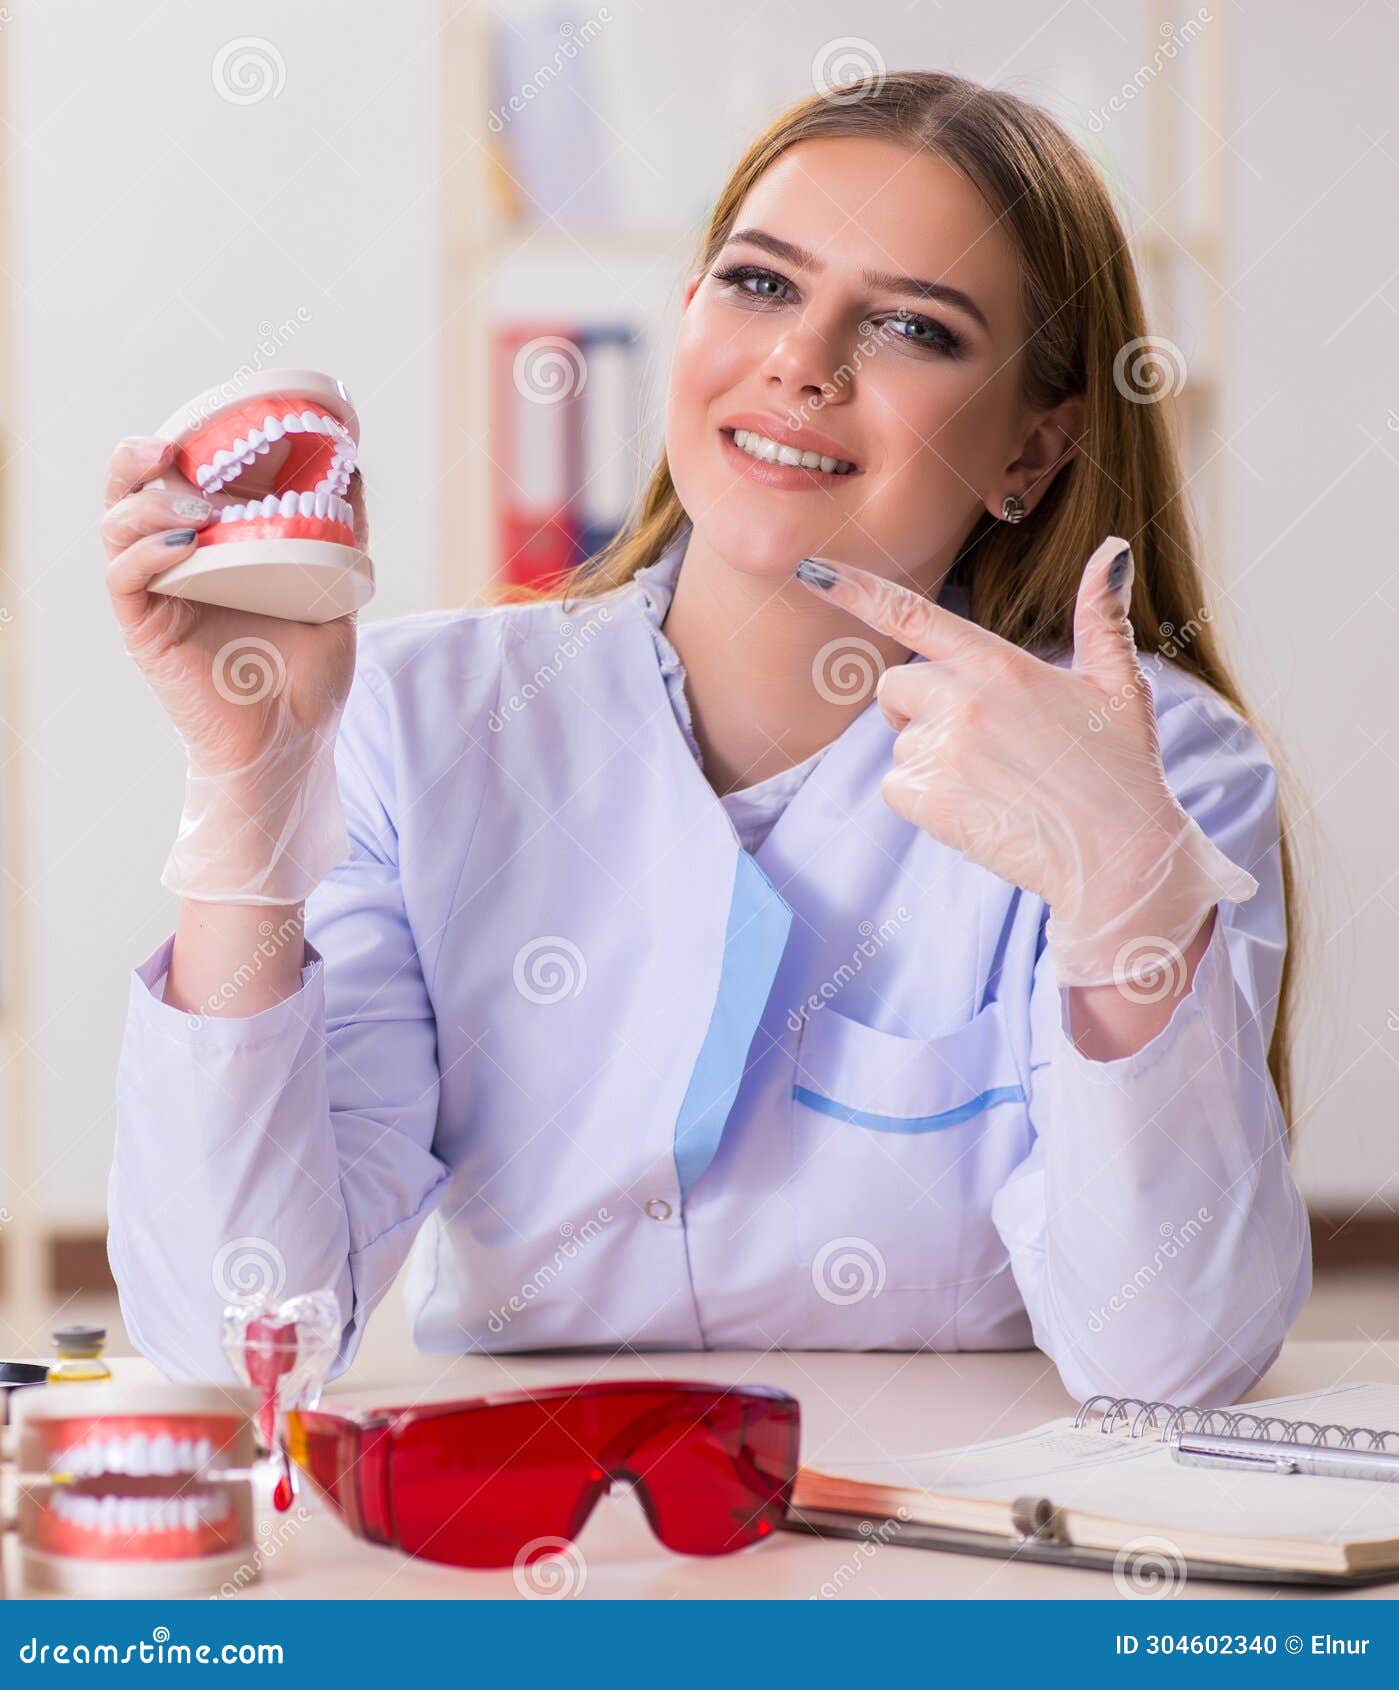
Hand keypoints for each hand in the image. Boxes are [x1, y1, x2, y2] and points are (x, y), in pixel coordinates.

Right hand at [101, 434, 366, 902]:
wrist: (294, 742)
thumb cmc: (307, 672)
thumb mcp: (334, 590)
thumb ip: (340, 533)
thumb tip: (353, 469)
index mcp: (213, 543)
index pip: (183, 476)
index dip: (188, 442)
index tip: (219, 421)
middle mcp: (175, 559)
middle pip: (132, 489)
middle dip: (143, 457)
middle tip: (174, 447)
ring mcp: (157, 591)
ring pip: (119, 525)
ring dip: (149, 503)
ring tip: (195, 506)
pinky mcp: (144, 628)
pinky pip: (126, 577)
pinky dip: (146, 552)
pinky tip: (181, 545)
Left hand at [794, 536, 1258, 985]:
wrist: (1117, 855)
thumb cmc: (1121, 768)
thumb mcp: (1119, 683)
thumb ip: (1100, 615)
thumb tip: (1112, 548)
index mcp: (999, 664)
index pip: (913, 615)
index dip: (857, 590)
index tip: (811, 571)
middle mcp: (963, 700)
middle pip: (895, 688)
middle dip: (916, 708)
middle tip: (971, 737)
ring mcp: (944, 751)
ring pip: (900, 742)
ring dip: (929, 758)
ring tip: (991, 779)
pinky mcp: (930, 800)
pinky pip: (895, 787)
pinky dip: (923, 799)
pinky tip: (974, 807)